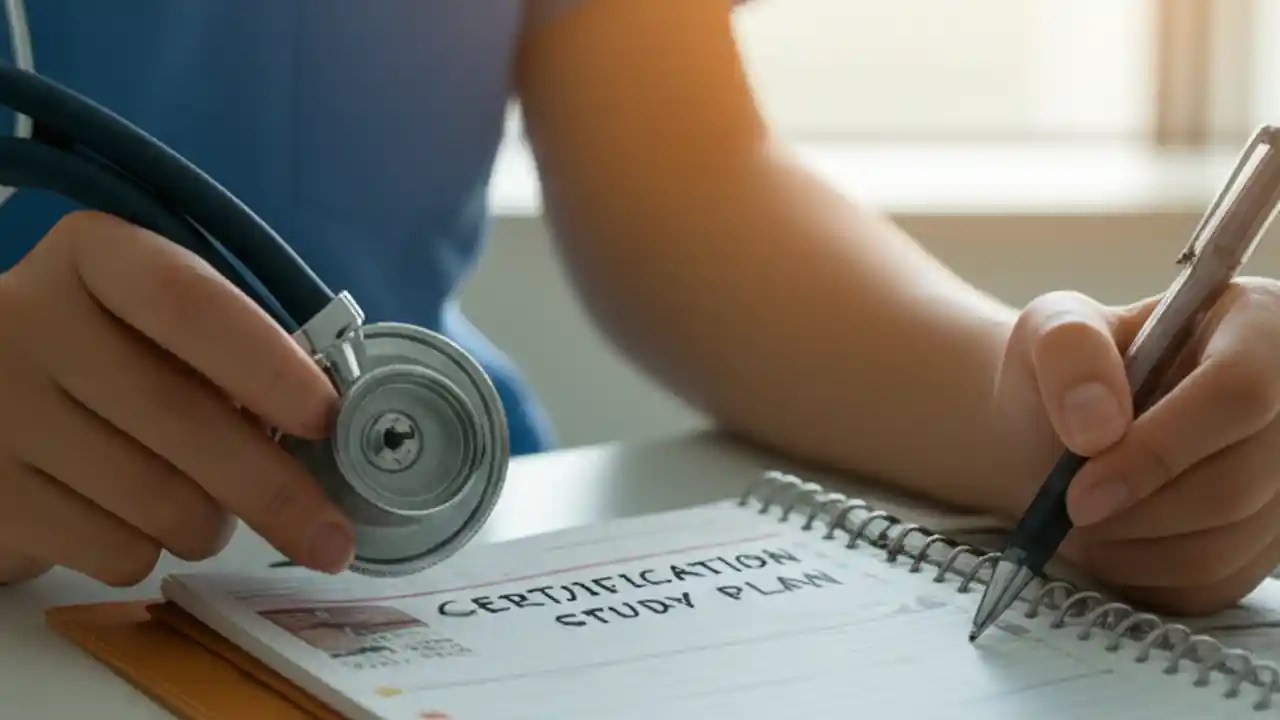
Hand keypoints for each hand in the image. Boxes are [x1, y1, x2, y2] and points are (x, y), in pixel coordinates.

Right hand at [0, 211, 354, 586]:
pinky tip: (130, 520)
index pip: (186, 303)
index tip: (328, 420)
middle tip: (333, 539)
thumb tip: (331, 434)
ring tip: (204, 507)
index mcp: (93, 256)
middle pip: (183, 418)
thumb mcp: (156, 329)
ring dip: (211, 525)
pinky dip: (150, 552)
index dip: (268, 366)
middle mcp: (29, 319)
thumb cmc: (107, 360)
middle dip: (276, 491)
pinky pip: (114, 551)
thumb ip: (232, 357)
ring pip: (157, 500)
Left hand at [993, 281, 1279, 615]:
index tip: (1082, 488)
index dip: (1159, 449)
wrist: (1061, 434)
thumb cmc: (1067, 376)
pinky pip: (1213, 581)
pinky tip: (1112, 540)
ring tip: (1084, 516)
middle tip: (1070, 508)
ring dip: (1133, 545)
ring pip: (1225, 542)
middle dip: (1136, 509)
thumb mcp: (1048, 332)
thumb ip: (1069, 354)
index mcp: (1257, 325)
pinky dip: (1145, 573)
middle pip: (1237, 481)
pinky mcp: (1269, 541)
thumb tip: (1096, 425)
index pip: (1240, 392)